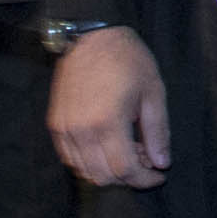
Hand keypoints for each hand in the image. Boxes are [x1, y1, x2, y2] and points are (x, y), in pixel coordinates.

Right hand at [49, 26, 166, 188]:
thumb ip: (157, 131)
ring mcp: (63, 130)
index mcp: (107, 122)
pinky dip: (90, 162)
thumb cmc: (129, 61)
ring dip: (109, 170)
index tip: (160, 175)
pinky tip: (108, 146)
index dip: (144, 179)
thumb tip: (162, 162)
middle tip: (147, 159)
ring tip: (130, 149)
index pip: (124, 170)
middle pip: (102, 176)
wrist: (92, 38)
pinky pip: (70, 159)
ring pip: (84, 171)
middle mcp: (80, 132)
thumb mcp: (153, 92)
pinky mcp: (54, 126)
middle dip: (128, 176)